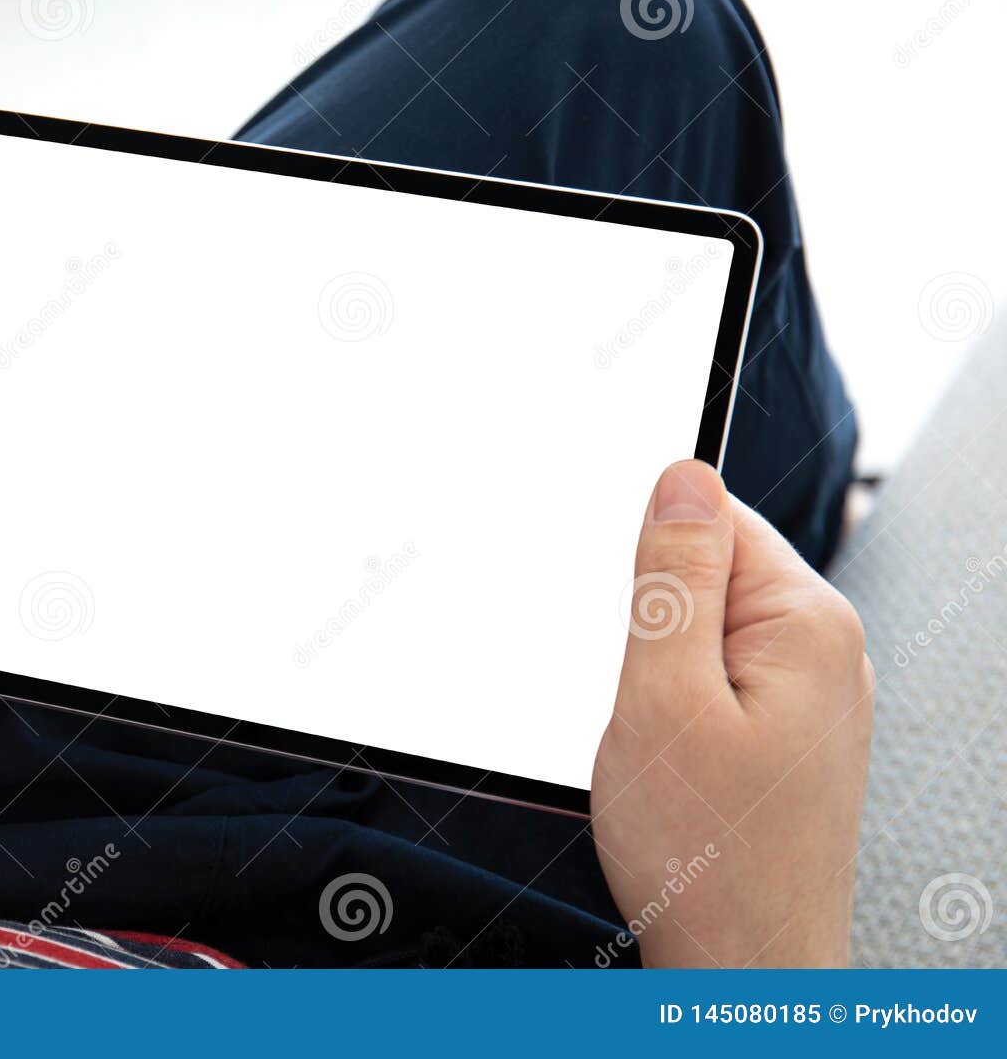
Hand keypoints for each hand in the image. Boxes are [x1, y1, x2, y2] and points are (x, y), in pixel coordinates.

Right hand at [592, 460, 872, 967]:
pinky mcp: (786, 736)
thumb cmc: (708, 856)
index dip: (646, 560)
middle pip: (710, 573)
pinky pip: (717, 680)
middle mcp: (825, 652)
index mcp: (806, 623)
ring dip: (659, 671)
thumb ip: (672, 580)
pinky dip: (676, 705)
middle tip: (636, 699)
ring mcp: (811, 697)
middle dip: (650, 621)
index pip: (715, 516)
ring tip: (655, 745)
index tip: (623, 621)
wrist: (744, 971)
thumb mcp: (662, 698)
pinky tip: (669, 762)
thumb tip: (682, 478)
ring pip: (705, 632)